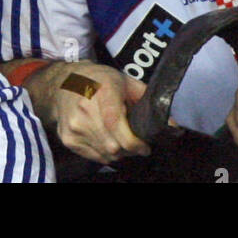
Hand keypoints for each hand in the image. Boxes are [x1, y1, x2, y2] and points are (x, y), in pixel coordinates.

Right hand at [33, 61, 149, 163]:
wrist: (63, 82)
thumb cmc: (100, 80)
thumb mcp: (125, 82)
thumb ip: (149, 101)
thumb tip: (174, 125)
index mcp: (103, 92)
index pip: (117, 125)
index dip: (134, 142)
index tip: (145, 146)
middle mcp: (85, 110)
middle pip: (114, 146)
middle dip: (129, 149)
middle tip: (134, 142)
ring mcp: (74, 126)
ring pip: (105, 154)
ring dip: (118, 153)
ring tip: (119, 138)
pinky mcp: (67, 138)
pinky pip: (94, 157)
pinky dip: (104, 153)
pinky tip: (106, 139)